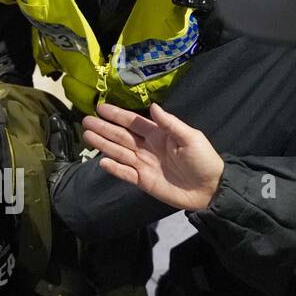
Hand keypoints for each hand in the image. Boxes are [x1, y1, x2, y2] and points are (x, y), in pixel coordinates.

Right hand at [82, 103, 224, 212]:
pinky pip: (125, 173)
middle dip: (104, 128)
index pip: (133, 122)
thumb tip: (153, 106)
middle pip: (121, 136)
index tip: (101, 108)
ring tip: (87, 136)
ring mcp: (143, 164)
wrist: (209, 189)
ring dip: (103, 144)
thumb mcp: (191, 137)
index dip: (117, 115)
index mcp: (158, 134)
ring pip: (119, 152)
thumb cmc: (203, 160)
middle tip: (86, 121)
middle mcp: (147, 147)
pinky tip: (102, 161)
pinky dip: (114, 168)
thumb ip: (171, 123)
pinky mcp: (143, 181)